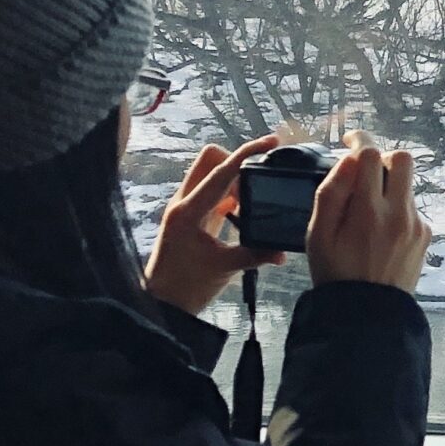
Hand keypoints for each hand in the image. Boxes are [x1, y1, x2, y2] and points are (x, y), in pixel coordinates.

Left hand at [144, 136, 286, 315]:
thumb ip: (256, 255)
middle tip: (258, 182)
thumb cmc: (186, 287)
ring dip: (234, 181)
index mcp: (188, 211)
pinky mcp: (189, 217)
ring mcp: (184, 208)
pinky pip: (211, 193)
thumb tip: (283, 251)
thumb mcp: (225, 269)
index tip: (270, 142)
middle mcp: (183, 202)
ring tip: (252, 204)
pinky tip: (243, 214)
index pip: (221, 171)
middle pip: (209, 160)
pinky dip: (230, 196)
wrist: (161, 303)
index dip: (247, 153)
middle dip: (236, 162)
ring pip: (210, 174)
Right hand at [307, 144, 431, 291]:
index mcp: (367, 211)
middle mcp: (398, 213)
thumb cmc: (335, 272)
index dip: (360, 142)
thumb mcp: (317, 234)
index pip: (371, 154)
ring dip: (388, 186)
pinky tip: (380, 233)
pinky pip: (412, 207)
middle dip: (383, 157)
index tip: (350, 142)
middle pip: (403, 159)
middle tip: (365, 172)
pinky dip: (396, 209)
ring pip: (408, 185)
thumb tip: (348, 158)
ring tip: (367, 212)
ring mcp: (416, 224)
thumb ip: (331, 192)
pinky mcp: (425, 235)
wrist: (367, 314)